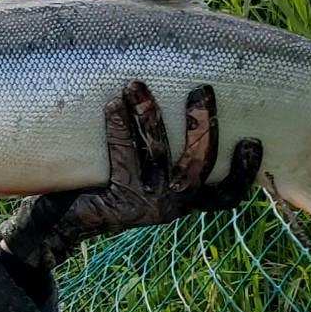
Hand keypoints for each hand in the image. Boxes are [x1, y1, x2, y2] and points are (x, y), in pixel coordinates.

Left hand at [0, 82, 262, 274]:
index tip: (253, 141)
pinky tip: (113, 105)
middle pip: (199, 167)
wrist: (57, 226)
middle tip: (202, 90)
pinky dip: (119, 128)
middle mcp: (169, 206)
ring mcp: (144, 205)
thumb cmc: (101, 188)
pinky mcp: (117, 201)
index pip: (226, 196)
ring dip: (149, 116)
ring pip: (158, 156)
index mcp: (183, 202)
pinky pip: (123, 157)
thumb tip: (183, 97)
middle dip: (203, 126)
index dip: (245, 173)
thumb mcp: (140, 176)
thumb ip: (163, 156)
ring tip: (136, 85)